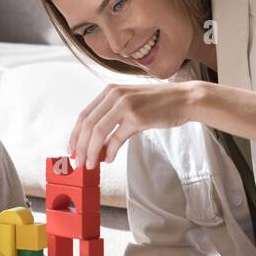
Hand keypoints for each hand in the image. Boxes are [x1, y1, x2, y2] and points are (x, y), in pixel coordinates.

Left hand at [69, 82, 195, 168]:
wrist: (184, 99)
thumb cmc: (158, 103)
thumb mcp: (130, 102)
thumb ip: (112, 116)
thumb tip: (96, 142)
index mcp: (109, 91)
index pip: (84, 115)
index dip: (75, 134)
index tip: (72, 148)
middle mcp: (114, 95)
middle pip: (87, 125)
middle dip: (80, 146)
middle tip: (78, 161)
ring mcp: (125, 105)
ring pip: (98, 133)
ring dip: (91, 152)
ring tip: (90, 164)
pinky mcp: (136, 118)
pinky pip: (116, 139)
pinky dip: (109, 152)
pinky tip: (109, 159)